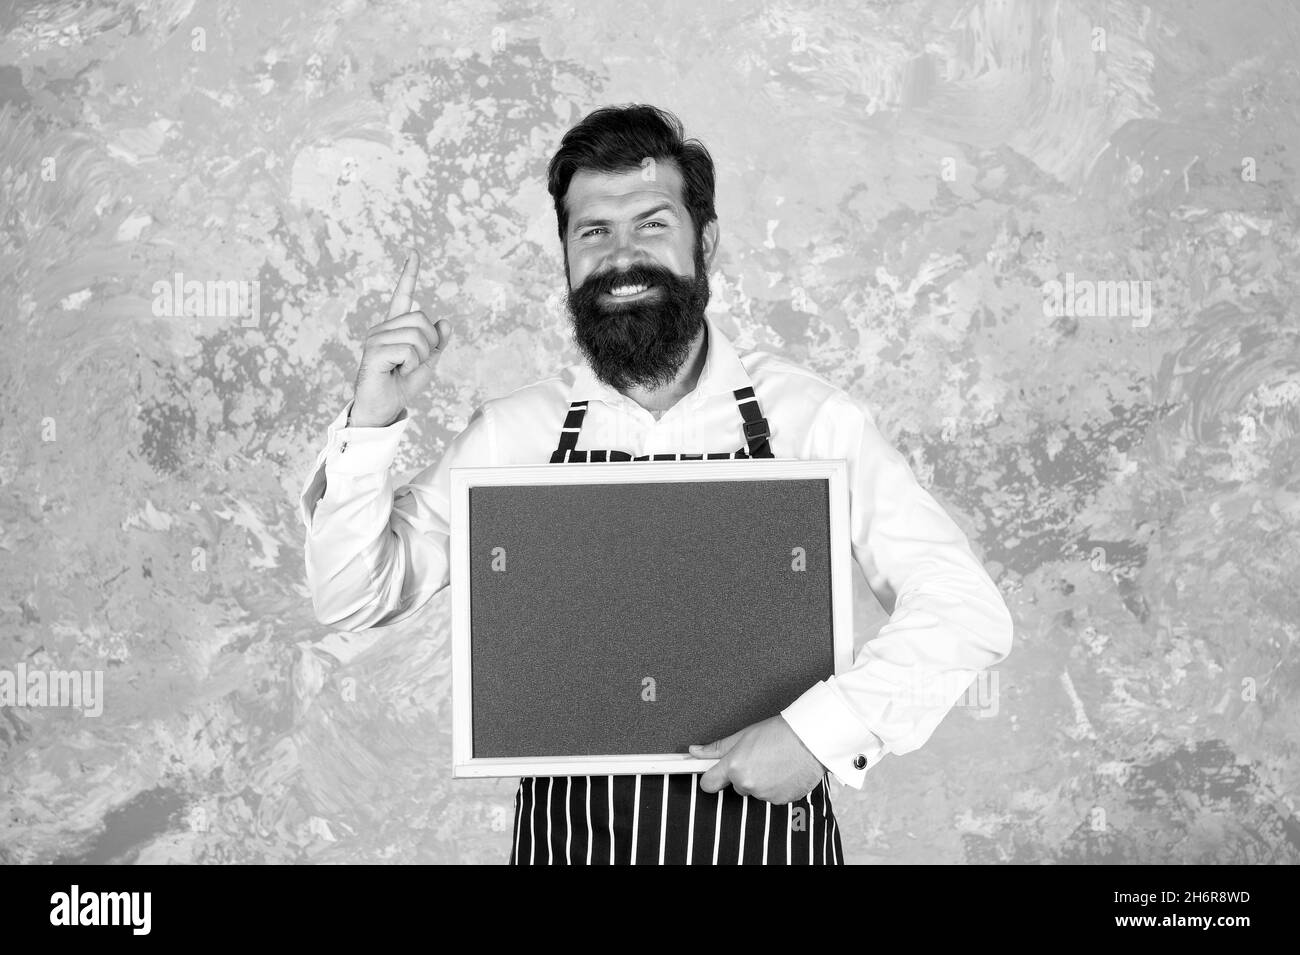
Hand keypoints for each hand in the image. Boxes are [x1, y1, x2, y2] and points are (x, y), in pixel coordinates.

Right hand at [350, 250, 451, 427]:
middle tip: (416, 362)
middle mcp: (382, 328)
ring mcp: (376, 338)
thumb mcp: (428, 363)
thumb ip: (437, 343)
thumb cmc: (401, 385)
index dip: (409, 274)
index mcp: (395, 327)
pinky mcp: (374, 352)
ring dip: (421, 357)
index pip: (403, 295)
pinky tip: (397, 372)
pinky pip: (408, 350)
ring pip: (417, 335)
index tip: (414, 252)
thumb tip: (444, 321)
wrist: (384, 408)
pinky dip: (411, 365)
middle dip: (430, 343)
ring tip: (404, 368)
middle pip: (421, 319)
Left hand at [690, 715, 825, 803]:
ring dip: (761, 781)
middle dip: (743, 775)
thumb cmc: (779, 733)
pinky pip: (772, 797)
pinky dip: (776, 787)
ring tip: (775, 762)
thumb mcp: (743, 735)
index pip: (708, 784)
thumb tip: (695, 751)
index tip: (714, 774)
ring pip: (755, 791)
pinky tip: (784, 771)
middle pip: (736, 786)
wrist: (810, 740)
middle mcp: (747, 784)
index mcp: (735, 767)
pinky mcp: (781, 801)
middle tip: (758, 757)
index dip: (711, 778)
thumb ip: (717, 748)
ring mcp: (765, 795)